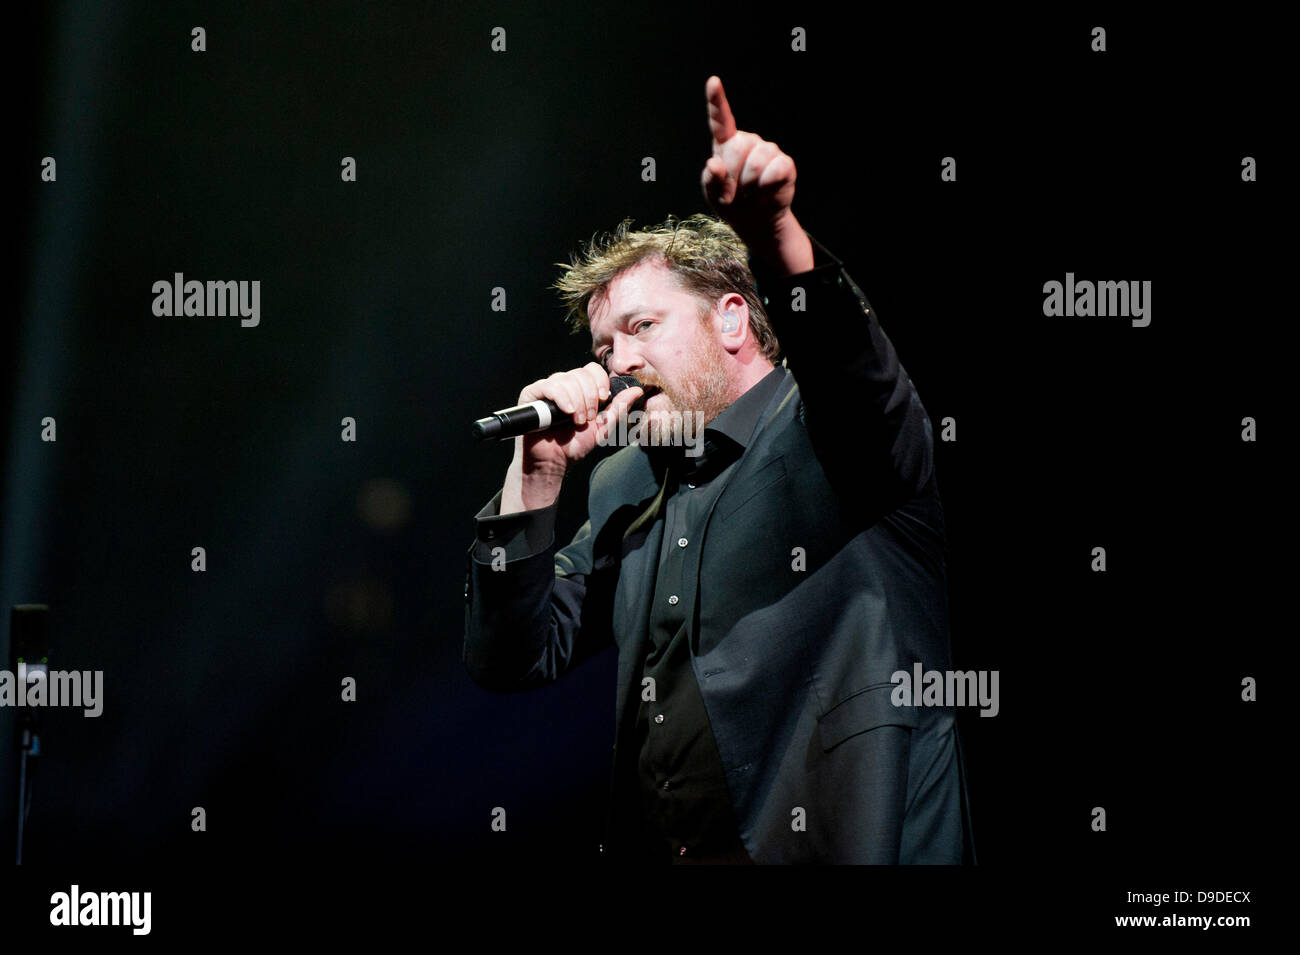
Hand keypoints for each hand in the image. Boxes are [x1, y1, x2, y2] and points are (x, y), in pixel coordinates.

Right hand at [500, 362, 643, 512]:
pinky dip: (562, 397)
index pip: (592, 370)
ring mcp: (548, 388)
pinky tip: (567, 411)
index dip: (600, 382)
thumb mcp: (602, 427)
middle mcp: (564, 384)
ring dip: (577, 401)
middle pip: (582, 373)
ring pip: (568, 379)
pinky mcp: (532, 394)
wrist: (552, 462)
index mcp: (580, 389)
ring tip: (576, 421)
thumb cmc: (574, 445)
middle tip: (588, 418)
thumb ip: (618, 409)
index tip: (603, 400)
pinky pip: (550, 386)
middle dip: (590, 397)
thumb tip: (636, 391)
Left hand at [700, 75, 798, 249]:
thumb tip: (714, 164)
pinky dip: (766, 188)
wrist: (756, 221)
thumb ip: (710, 180)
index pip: (720, 119)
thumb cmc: (731, 203)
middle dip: (732, 177)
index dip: (717, 100)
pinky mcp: (784, 163)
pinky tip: (766, 192)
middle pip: (737, 149)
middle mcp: (748, 141)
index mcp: (725, 144)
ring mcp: (768, 150)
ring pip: (755, 164)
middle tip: (734, 193)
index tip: (713, 81)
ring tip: (750, 193)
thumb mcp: (713, 194)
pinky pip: (774, 172)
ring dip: (749, 187)